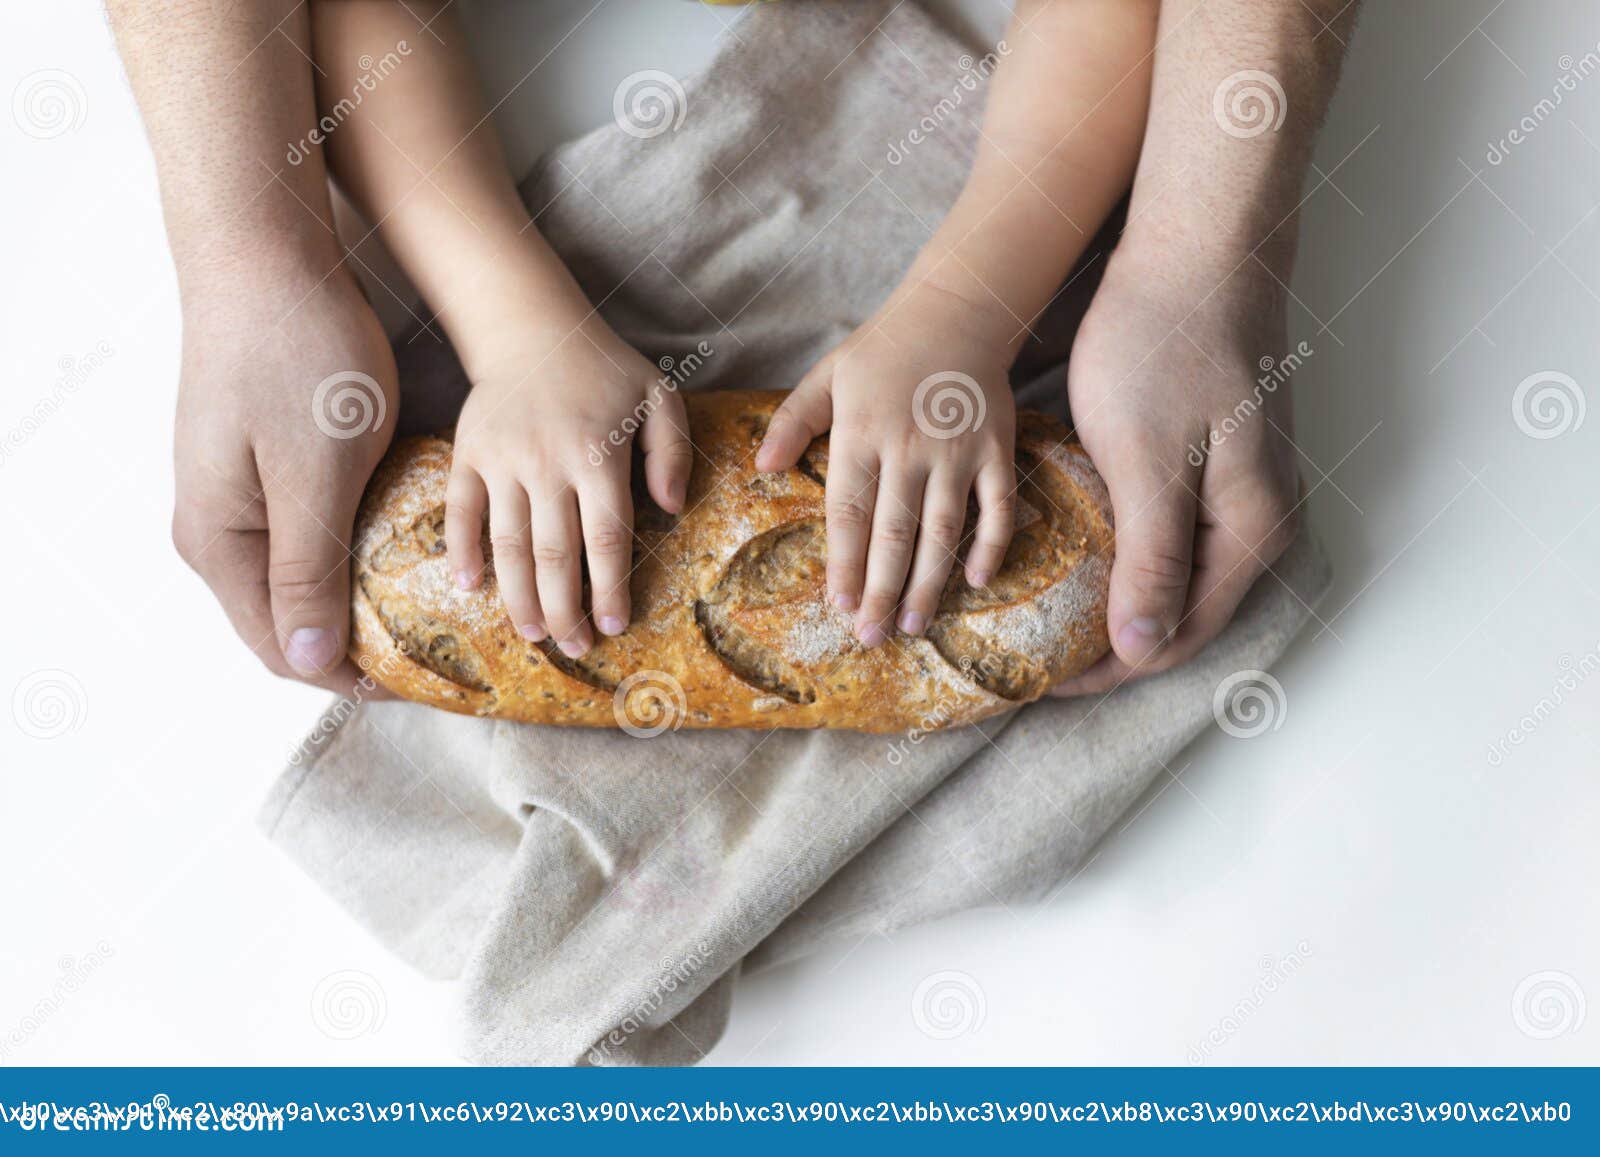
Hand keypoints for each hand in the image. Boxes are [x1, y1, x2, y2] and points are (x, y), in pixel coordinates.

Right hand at [171, 264, 397, 693]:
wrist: (267, 253)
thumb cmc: (295, 359)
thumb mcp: (313, 474)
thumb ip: (308, 570)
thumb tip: (306, 662)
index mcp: (218, 543)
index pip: (284, 650)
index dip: (353, 677)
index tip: (428, 685)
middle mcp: (216, 528)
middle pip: (288, 620)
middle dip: (360, 645)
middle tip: (439, 654)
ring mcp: (233, 492)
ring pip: (300, 576)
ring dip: (358, 599)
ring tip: (429, 611)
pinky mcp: (260, 460)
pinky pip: (305, 531)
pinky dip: (352, 552)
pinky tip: (401, 549)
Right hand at [445, 320, 691, 656]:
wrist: (533, 328)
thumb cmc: (605, 370)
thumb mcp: (660, 397)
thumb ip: (672, 453)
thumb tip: (673, 509)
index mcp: (598, 456)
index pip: (605, 539)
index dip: (610, 589)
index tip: (615, 626)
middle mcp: (547, 464)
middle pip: (556, 555)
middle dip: (566, 611)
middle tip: (577, 648)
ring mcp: (503, 461)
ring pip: (509, 544)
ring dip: (519, 597)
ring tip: (534, 636)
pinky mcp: (468, 455)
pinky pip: (461, 511)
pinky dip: (462, 551)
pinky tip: (470, 588)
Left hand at [755, 285, 1017, 645]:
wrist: (957, 310)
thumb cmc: (882, 350)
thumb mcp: (826, 375)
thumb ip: (794, 421)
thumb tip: (762, 468)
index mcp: (862, 433)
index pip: (849, 512)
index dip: (844, 563)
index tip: (839, 605)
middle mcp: (909, 447)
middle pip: (893, 533)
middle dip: (881, 590)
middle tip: (870, 636)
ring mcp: (957, 451)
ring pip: (942, 530)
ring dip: (928, 583)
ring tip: (914, 626)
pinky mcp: (996, 448)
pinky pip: (998, 506)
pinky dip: (991, 545)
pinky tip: (975, 582)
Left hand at [1050, 248, 1300, 696]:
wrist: (1197, 243)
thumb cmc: (1168, 343)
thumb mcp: (1150, 461)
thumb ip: (1151, 559)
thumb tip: (1142, 648)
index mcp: (1251, 533)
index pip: (1174, 638)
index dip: (1104, 668)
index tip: (1036, 678)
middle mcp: (1257, 521)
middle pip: (1177, 612)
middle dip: (1104, 637)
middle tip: (1032, 652)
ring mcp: (1240, 487)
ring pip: (1169, 570)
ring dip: (1108, 593)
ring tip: (1041, 610)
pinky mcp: (1215, 456)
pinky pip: (1166, 526)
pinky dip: (1117, 545)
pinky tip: (1070, 546)